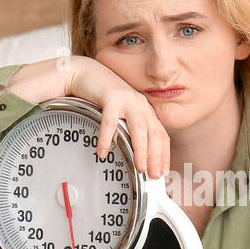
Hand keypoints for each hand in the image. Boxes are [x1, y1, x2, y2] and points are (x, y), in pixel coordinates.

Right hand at [66, 56, 171, 180]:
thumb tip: (134, 154)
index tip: (162, 171)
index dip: (164, 154)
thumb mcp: (122, 113)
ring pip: (138, 128)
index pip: (161, 135)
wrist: (86, 73)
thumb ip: (130, 128)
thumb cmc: (103, 97)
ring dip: (140, 150)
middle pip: (153, 133)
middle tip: (154, 175)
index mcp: (145, 110)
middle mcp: (140, 104)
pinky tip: (103, 151)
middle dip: (155, 156)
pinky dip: (107, 138)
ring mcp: (127, 99)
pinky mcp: (111, 96)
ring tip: (138, 167)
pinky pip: (110, 121)